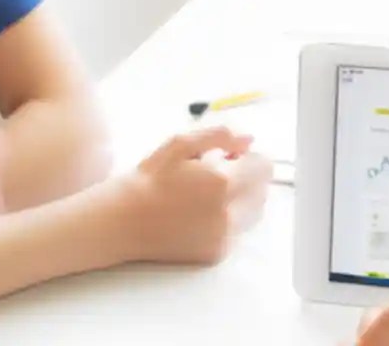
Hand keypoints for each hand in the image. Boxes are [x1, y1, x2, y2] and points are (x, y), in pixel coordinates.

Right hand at [118, 126, 271, 264]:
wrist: (123, 221)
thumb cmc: (149, 179)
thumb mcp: (180, 144)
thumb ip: (220, 136)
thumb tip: (249, 140)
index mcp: (223, 183)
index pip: (264, 167)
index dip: (247, 158)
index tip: (227, 158)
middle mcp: (229, 213)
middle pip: (262, 190)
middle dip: (246, 178)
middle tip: (214, 174)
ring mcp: (224, 237)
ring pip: (253, 212)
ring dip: (240, 199)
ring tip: (206, 194)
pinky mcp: (216, 253)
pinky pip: (237, 231)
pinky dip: (227, 220)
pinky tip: (199, 214)